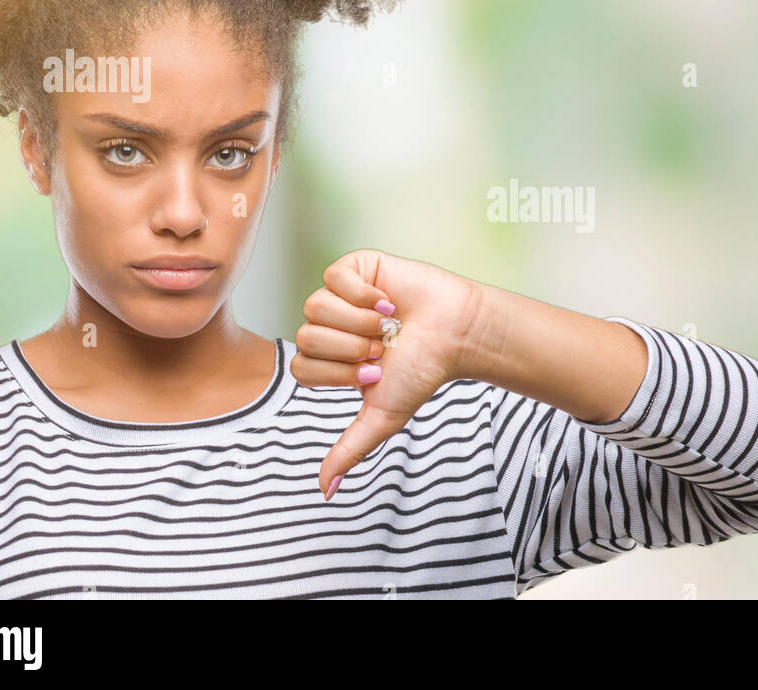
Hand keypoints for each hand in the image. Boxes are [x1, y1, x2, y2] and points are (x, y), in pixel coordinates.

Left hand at [291, 249, 486, 497]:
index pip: (302, 368)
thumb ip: (351, 449)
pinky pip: (334, 278)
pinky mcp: (355, 267)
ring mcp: (339, 295)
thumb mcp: (383, 415)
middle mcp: (329, 326)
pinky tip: (387, 301)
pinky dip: (362, 294)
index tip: (374, 372)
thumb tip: (324, 491)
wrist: (455, 334)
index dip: (337, 373)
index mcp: (329, 359)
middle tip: (383, 348)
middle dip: (350, 349)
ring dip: (358, 322)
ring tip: (389, 325)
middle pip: (306, 338)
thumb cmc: (422, 371)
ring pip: (316, 307)